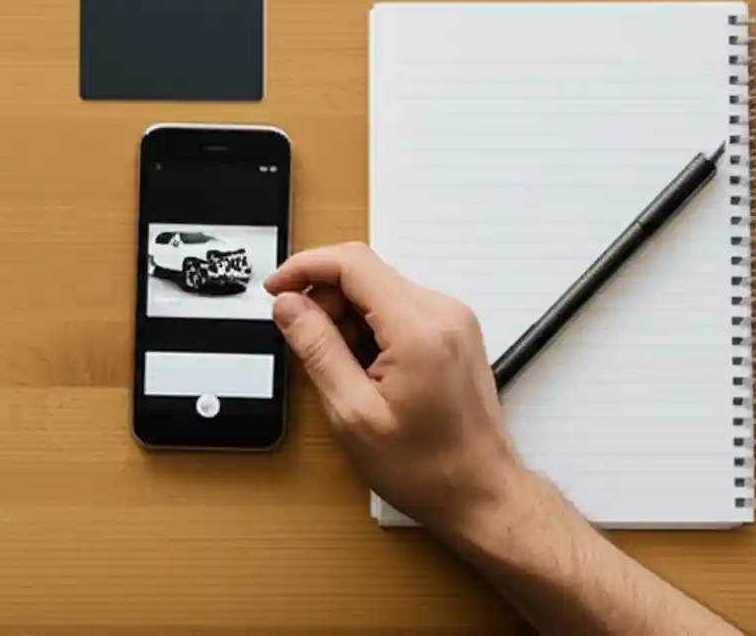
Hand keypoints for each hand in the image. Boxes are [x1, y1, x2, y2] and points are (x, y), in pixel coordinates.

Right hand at [265, 243, 521, 532]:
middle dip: (323, 299)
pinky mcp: (453, 332)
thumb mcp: (353, 414)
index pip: (352, 263)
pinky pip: (398, 309)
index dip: (304, 267)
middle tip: (304, 342)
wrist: (480, 492)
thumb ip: (317, 350)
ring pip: (379, 290)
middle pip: (365, 273)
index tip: (275, 288)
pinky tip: (364, 369)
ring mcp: (452, 320)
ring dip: (346, 316)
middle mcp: (442, 312)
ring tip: (341, 369)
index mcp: (418, 328)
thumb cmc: (425, 467)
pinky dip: (369, 328)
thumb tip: (289, 305)